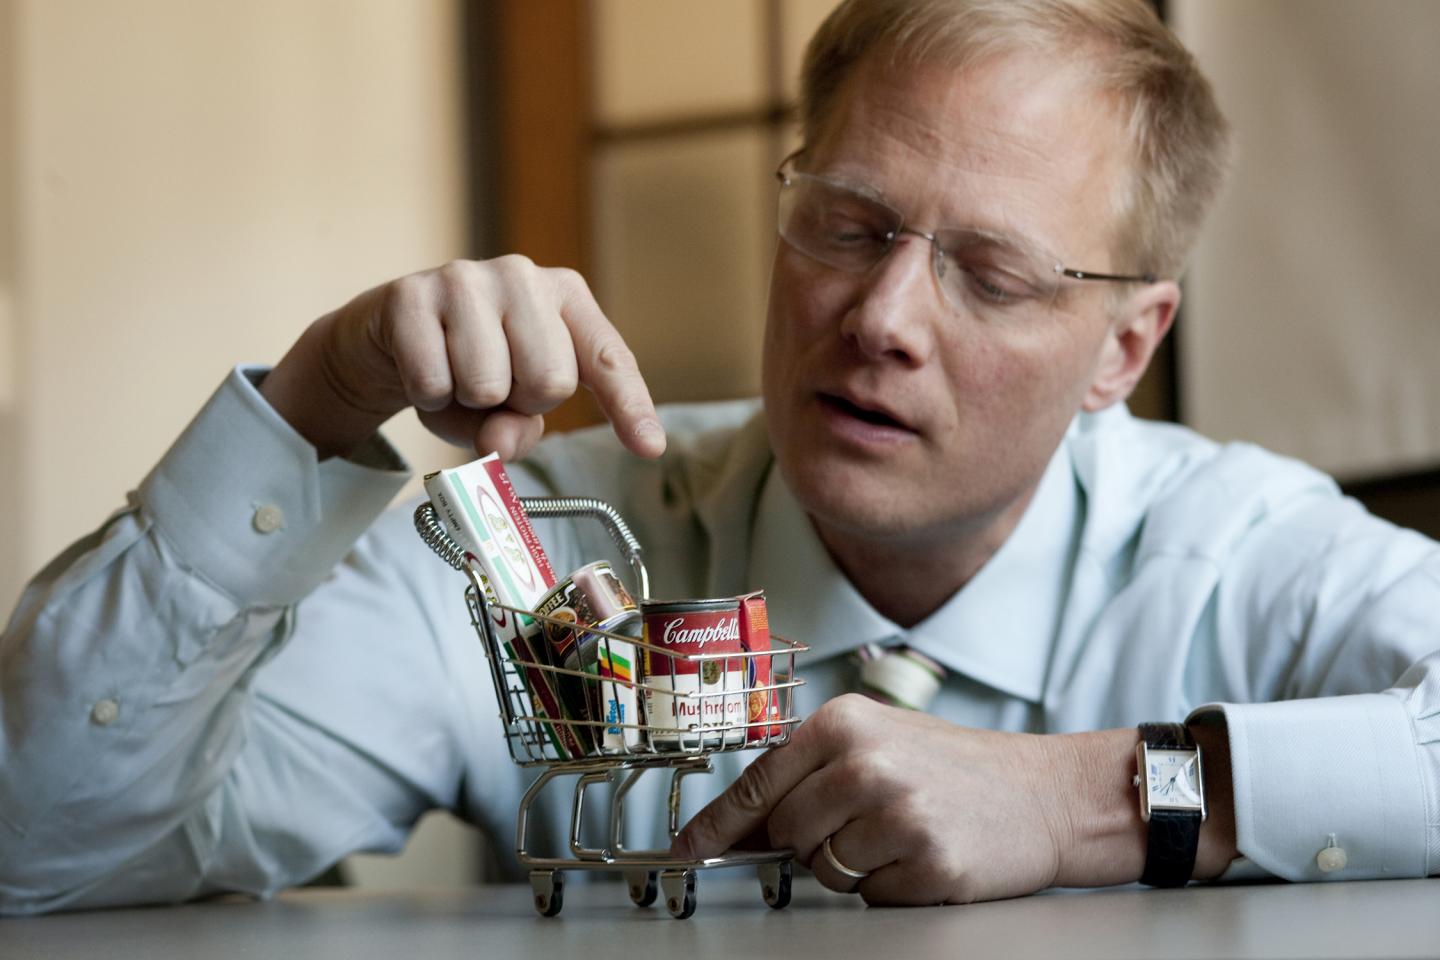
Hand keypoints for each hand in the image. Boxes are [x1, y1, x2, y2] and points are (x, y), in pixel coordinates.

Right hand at [260, 256, 665, 460]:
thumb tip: (499, 445)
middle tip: (493, 386)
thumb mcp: (508, 406)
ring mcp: (466, 278)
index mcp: (566, 297)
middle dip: (518, 404)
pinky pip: (433, 382)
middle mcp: (523, 275)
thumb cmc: (466, 368)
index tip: (650, 447)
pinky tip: (423, 370)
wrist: (387, 337)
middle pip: (549, 382)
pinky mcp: (412, 294)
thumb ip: (519, 430)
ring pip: (487, 386)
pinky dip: (427, 397)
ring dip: (466, 401)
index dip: (629, 407)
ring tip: (456, 376)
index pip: (607, 358)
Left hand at [672, 695, 1151, 904]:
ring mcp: (896, 816)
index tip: (689, 848)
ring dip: (853, 865)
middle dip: (813, 839)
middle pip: (786, 833)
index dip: (719, 824)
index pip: (759, 783)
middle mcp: (865, 764)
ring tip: (900, 833)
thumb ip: (810, 770)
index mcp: (845, 723)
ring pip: (823, 870)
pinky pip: (869, 898)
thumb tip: (742, 823)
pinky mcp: (926, 865)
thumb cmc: (956, 765)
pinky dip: (890, 887)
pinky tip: (923, 855)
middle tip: (865, 820)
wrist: (1044, 793)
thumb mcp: (879, 739)